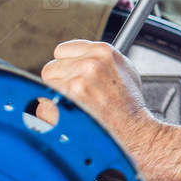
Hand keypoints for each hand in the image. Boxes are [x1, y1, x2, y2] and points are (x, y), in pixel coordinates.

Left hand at [39, 40, 160, 156]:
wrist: (134, 130)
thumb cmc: (130, 105)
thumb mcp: (124, 69)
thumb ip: (100, 58)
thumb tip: (78, 57)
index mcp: (103, 51)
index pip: (63, 50)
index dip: (66, 64)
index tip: (70, 74)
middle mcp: (91, 63)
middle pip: (53, 66)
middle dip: (60, 80)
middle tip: (75, 94)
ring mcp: (79, 81)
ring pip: (48, 82)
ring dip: (57, 94)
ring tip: (77, 104)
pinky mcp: (70, 98)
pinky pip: (46, 99)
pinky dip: (53, 108)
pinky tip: (70, 113)